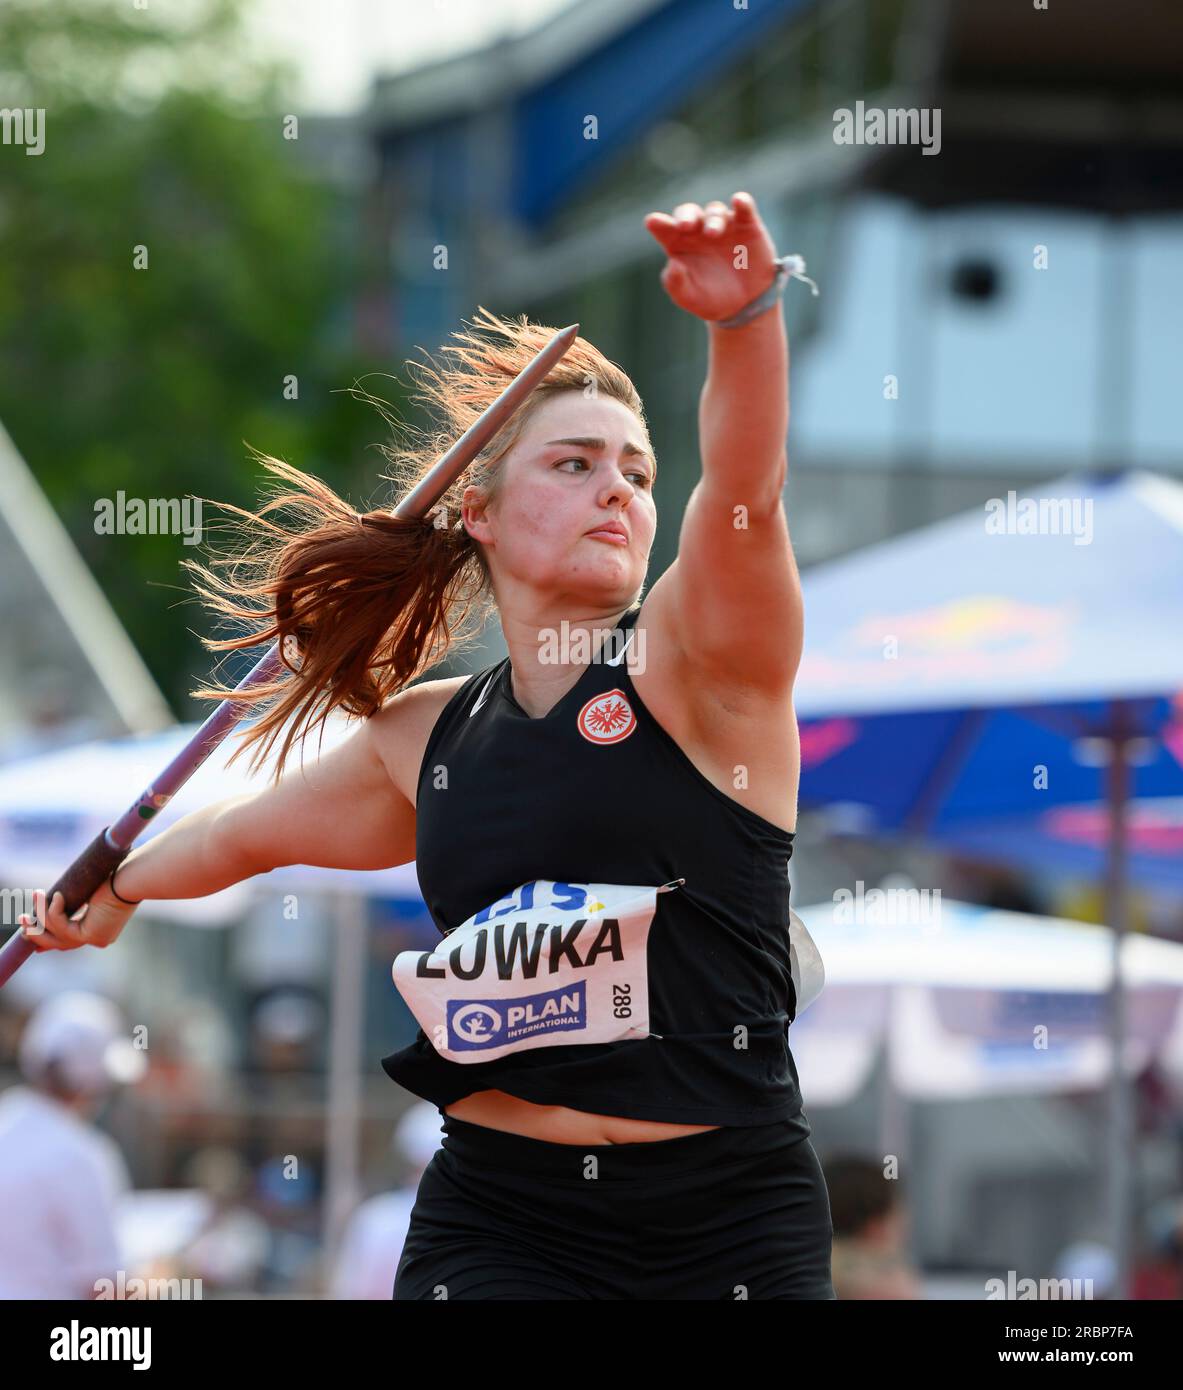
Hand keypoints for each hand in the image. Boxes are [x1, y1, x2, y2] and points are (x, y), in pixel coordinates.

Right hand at [19, 880, 138, 951]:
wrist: (134, 876)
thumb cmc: (119, 874)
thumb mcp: (91, 888)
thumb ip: (75, 898)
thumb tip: (55, 898)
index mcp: (101, 927)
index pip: (71, 939)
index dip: (48, 939)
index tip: (29, 933)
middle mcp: (99, 937)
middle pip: (60, 944)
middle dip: (38, 934)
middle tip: (22, 922)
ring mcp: (96, 939)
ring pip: (57, 936)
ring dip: (41, 916)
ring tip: (35, 894)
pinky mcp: (92, 936)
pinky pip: (62, 927)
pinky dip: (54, 912)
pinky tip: (57, 897)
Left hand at [643, 191, 780, 321]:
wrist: (743, 305)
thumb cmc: (708, 299)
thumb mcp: (688, 297)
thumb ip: (676, 283)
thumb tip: (673, 264)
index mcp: (678, 244)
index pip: (665, 229)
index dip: (658, 223)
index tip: (652, 222)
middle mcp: (698, 230)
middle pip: (689, 213)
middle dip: (686, 215)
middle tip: (685, 226)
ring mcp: (723, 225)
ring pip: (715, 211)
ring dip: (713, 219)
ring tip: (712, 233)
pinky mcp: (747, 226)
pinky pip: (744, 209)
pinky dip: (742, 202)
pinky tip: (739, 201)